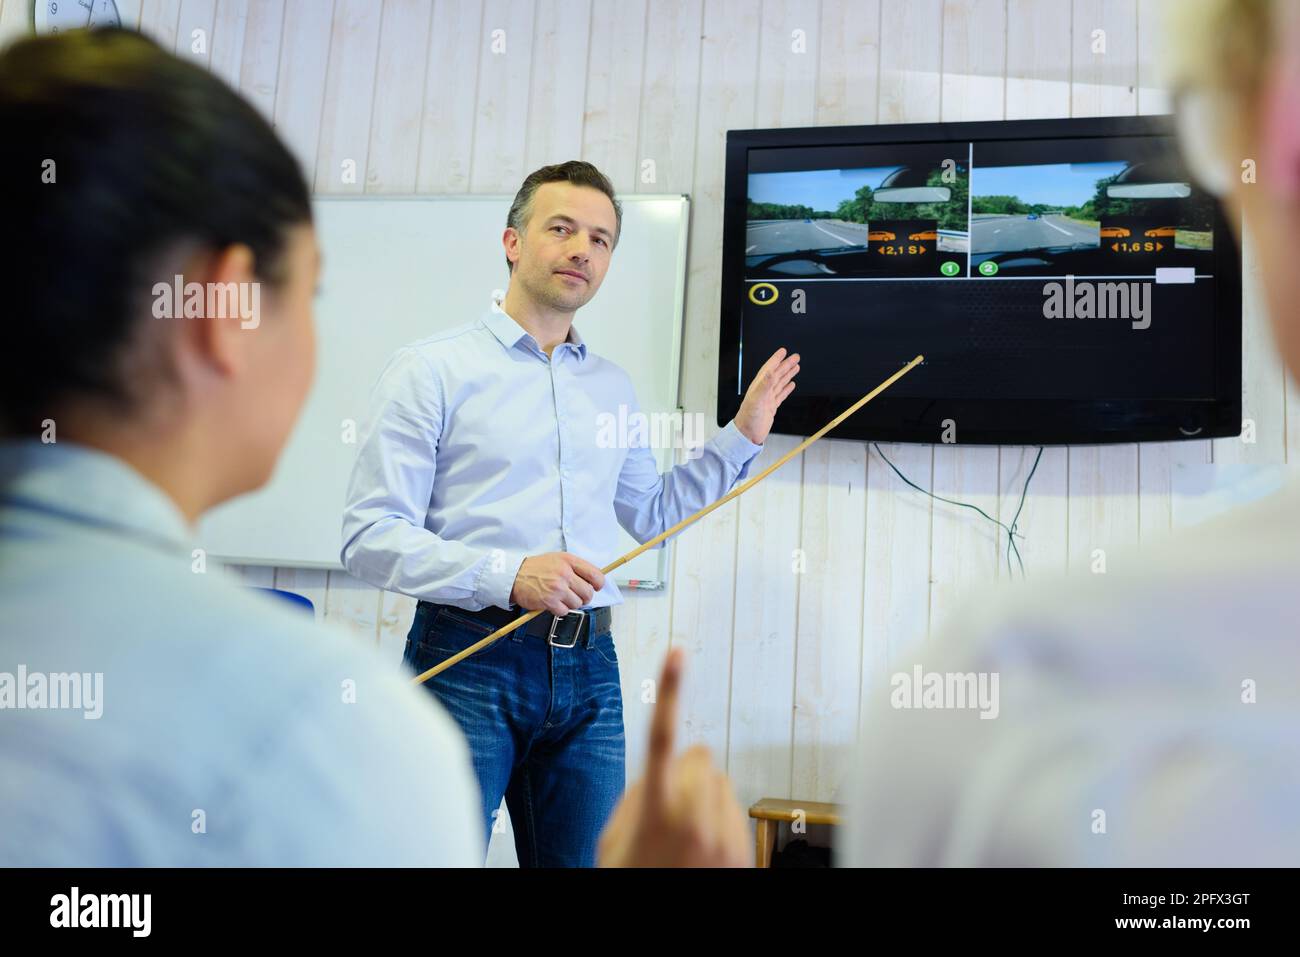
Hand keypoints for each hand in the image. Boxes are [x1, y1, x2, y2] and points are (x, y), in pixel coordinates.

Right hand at [509, 552, 605, 615]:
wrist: (514, 575)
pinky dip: (560, 610)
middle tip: (575, 595)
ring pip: (577, 604)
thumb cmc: (536, 568)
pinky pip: (564, 611)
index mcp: (569, 561)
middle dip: (584, 597)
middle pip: (588, 593)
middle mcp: (565, 574)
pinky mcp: (549, 601)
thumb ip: (575, 567)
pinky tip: (553, 603)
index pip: (595, 575)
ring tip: (561, 598)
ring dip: (571, 604)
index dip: (598, 584)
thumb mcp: (558, 559)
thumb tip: (592, 580)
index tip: (596, 587)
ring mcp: (557, 588)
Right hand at [597, 648, 751, 867]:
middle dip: (684, 769)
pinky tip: (699, 852)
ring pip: (719, 781)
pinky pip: (733, 810)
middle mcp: (695, 815)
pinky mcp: (744, 850)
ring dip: (702, 795)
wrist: (666, 932)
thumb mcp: (613, 839)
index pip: (661, 735)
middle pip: (699, 755)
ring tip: (681, 838)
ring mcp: (725, 834)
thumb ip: (634, 796)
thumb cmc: (632, 877)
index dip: (669, 690)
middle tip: (663, 806)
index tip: (677, 653)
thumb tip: (658, 775)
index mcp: (656, 807)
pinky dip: (718, 820)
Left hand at [734, 347, 798, 444]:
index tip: (783, 351)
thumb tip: (771, 372)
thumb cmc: (748, 419)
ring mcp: (767, 399)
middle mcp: (763, 391)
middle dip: (786, 365)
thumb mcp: (756, 401)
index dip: (776, 360)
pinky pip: (781, 395)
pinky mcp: (771, 408)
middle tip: (796, 357)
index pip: (769, 369)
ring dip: (788, 374)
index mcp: (758, 387)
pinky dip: (787, 389)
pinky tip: (791, 384)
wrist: (747, 435)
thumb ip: (764, 386)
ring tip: (796, 367)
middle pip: (777, 374)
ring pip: (780, 383)